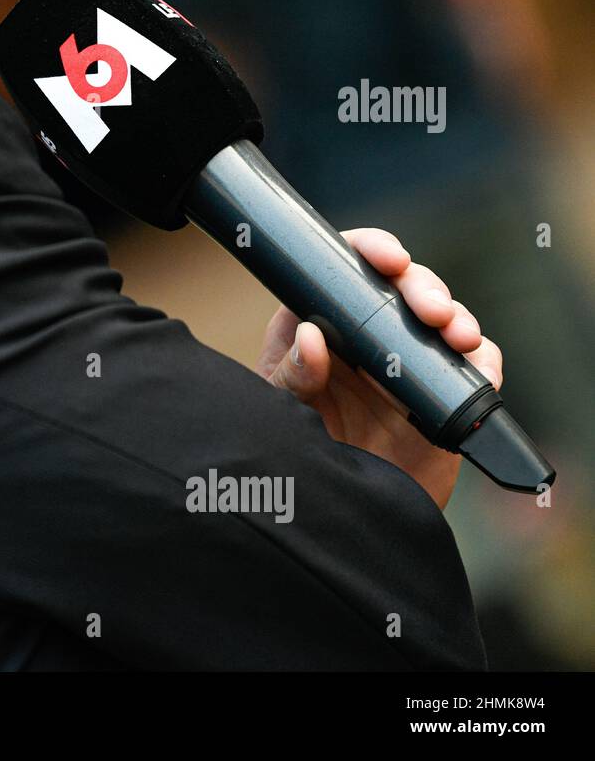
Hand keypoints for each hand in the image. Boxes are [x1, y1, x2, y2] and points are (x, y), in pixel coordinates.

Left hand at [254, 228, 502, 509]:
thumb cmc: (295, 450)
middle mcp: (367, 333)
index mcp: (320, 320)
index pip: (346, 267)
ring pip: (444, 318)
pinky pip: (474, 366)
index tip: (388, 258)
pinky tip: (476, 365)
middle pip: (404, 286)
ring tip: (454, 334)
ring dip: (456, 317)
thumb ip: (291, 374)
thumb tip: (311, 336)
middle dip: (423, 286)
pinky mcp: (444, 393)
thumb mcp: (280, 409)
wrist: (334, 511)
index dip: (371, 250)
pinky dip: (482, 361)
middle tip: (430, 309)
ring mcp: (409, 361)